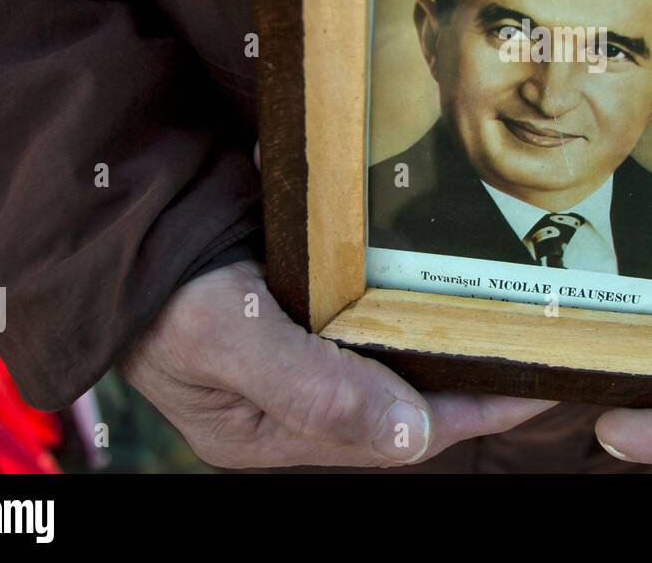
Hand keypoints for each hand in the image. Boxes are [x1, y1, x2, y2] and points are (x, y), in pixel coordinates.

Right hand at [121, 260, 554, 467]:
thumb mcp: (222, 338)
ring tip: (513, 314)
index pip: (393, 435)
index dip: (468, 414)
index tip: (534, 385)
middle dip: (470, 376)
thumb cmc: (154, 287)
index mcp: (275, 432)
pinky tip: (446, 280)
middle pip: (404, 398)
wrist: (109, 215)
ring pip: (393, 356)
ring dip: (446, 337)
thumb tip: (412, 437)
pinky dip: (410, 300)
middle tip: (542, 344)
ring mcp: (297, 351)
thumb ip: (312, 388)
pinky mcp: (299, 305)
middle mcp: (295, 400)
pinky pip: (370, 313)